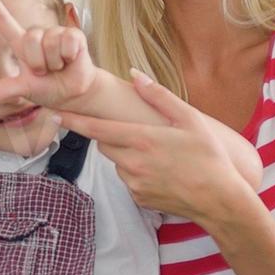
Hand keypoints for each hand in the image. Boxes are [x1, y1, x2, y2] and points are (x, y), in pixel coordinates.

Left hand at [5, 22, 96, 111]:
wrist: (73, 94)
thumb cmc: (47, 89)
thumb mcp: (23, 90)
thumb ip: (4, 91)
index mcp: (21, 44)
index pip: (4, 21)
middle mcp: (37, 35)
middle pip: (30, 38)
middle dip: (38, 62)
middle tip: (45, 71)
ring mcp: (56, 33)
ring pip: (49, 41)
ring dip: (54, 62)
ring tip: (58, 66)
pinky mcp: (74, 35)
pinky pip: (67, 41)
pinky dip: (68, 57)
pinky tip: (71, 60)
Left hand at [51, 72, 261, 223]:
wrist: (219, 199)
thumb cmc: (209, 156)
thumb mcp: (190, 119)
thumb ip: (159, 96)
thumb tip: (135, 75)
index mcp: (142, 139)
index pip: (97, 129)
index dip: (74, 122)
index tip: (54, 114)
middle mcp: (132, 163)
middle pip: (104, 144)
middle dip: (112, 135)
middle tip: (138, 132)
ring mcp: (133, 183)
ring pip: (117, 162)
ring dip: (127, 155)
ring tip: (159, 156)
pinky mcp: (138, 198)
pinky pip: (128, 179)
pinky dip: (137, 173)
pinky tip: (162, 172)